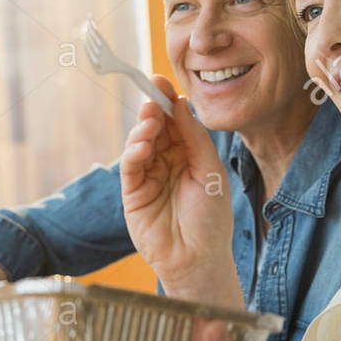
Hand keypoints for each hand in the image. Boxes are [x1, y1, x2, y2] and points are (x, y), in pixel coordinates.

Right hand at [121, 78, 236, 304]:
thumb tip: (180, 104)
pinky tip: (143, 145)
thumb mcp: (209, 170)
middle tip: (152, 94)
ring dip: (143, 129)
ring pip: (139, 144)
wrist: (198, 258)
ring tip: (150, 122)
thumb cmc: (211, 219)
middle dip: (152, 110)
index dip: (167, 102)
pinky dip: (134, 151)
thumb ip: (194, 137)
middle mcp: (167, 163)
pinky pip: (130, 166)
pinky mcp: (133, 194)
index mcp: (188, 155)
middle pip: (155, 128)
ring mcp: (148, 178)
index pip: (174, 123)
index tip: (161, 81)